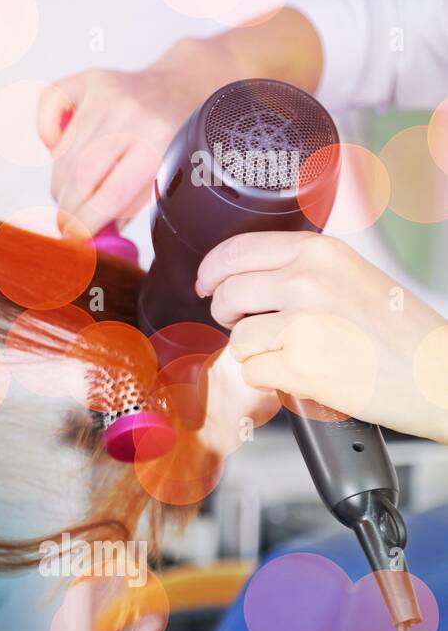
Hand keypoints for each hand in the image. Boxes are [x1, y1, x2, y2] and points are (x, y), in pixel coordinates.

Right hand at [36, 39, 238, 235]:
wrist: (188, 82)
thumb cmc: (178, 134)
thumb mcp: (168, 174)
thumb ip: (130, 205)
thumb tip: (93, 238)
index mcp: (157, 138)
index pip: (106, 195)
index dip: (84, 225)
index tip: (75, 240)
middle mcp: (129, 111)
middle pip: (76, 177)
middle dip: (68, 209)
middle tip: (71, 223)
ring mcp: (106, 92)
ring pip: (62, 155)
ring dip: (61, 183)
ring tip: (76, 191)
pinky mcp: (88, 79)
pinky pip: (48, 106)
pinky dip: (47, 132)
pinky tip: (61, 146)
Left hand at [195, 230, 447, 445]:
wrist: (438, 376)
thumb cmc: (402, 332)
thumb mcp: (352, 275)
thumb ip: (301, 269)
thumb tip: (245, 275)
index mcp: (319, 253)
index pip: (236, 251)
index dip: (212, 271)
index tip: (207, 283)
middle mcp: (307, 282)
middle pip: (226, 294)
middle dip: (227, 314)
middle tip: (245, 324)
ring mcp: (301, 324)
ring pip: (236, 338)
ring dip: (254, 351)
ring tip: (290, 353)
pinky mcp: (299, 367)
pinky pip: (252, 372)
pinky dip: (268, 379)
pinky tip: (300, 374)